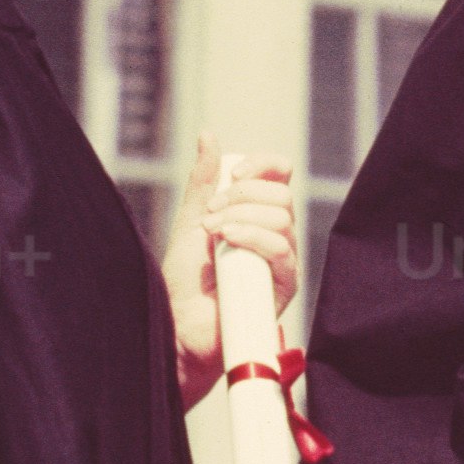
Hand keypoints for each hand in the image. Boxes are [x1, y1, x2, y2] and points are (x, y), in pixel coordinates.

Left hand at [166, 139, 299, 404]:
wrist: (180, 327)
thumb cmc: (186, 283)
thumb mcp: (191, 221)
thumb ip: (203, 182)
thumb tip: (209, 136)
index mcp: (258, 218)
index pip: (280, 176)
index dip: (263, 165)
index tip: (233, 174)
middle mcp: (276, 238)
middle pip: (283, 194)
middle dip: (243, 194)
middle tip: (211, 214)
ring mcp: (282, 263)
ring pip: (283, 218)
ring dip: (242, 216)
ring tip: (212, 233)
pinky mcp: (283, 287)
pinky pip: (282, 250)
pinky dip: (253, 237)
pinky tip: (227, 241)